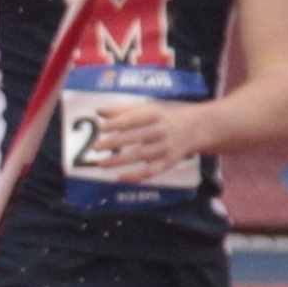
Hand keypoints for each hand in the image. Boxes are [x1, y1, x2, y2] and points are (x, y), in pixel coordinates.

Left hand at [83, 97, 199, 180]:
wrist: (192, 129)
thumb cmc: (159, 118)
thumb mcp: (144, 109)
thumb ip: (121, 110)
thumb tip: (98, 111)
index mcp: (155, 115)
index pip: (135, 118)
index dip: (119, 123)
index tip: (102, 128)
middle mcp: (162, 131)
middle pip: (137, 137)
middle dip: (115, 142)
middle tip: (96, 147)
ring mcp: (165, 148)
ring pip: (142, 155)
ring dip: (120, 160)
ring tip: (101, 163)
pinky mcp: (167, 163)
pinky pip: (151, 172)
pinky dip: (135, 176)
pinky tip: (119, 177)